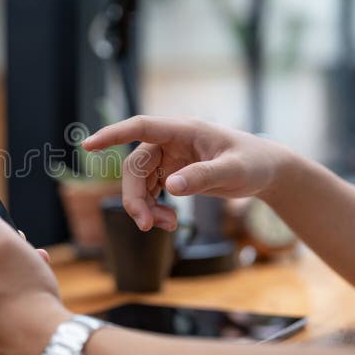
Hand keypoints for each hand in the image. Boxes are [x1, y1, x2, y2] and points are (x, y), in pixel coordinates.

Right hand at [82, 116, 291, 231]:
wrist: (266, 171)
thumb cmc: (254, 163)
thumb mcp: (233, 171)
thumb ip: (202, 177)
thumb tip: (170, 186)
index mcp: (184, 130)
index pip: (141, 127)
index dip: (113, 135)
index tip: (88, 145)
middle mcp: (171, 141)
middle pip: (135, 166)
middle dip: (135, 197)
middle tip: (146, 226)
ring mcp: (169, 158)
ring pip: (139, 182)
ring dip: (145, 207)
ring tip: (167, 227)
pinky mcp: (172, 173)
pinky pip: (150, 191)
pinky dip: (154, 209)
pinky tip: (169, 223)